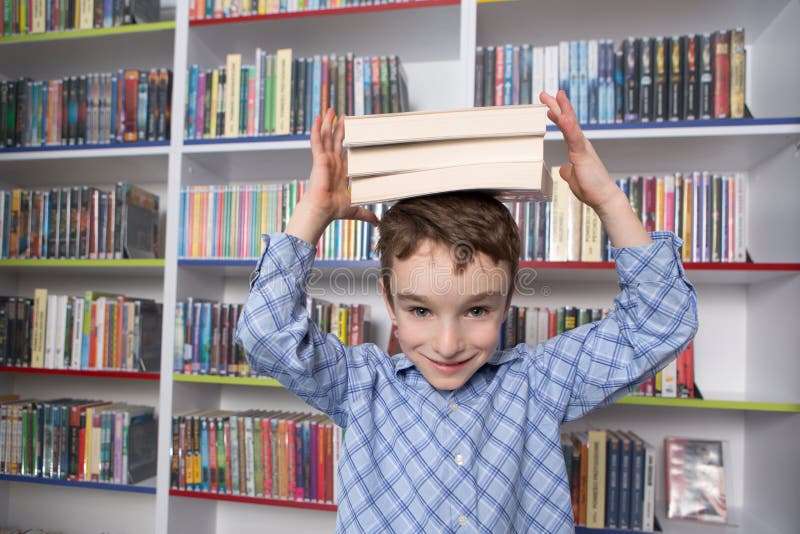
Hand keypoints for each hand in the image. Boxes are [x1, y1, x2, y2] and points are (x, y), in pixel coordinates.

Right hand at [285, 109, 377, 243]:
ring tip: (330, 110)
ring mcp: (325, 160)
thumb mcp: (355, 209)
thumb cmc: (334, 210)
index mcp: (340, 172)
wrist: (323, 210)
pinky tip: (318, 117)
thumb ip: (366, 214)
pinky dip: (317, 129)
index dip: (347, 142)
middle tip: (343, 115)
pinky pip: (317, 141)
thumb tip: (377, 222)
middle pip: (336, 141)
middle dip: (339, 128)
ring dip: (328, 123)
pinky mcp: (319, 159)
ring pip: (327, 137)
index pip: (344, 152)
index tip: (351, 133)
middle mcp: (332, 163)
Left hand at [539, 90, 620, 213]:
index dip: (557, 117)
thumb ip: (568, 171)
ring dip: (563, 109)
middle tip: (544, 94)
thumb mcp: (573, 178)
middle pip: (568, 121)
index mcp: (578, 148)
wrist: (603, 197)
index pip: (566, 129)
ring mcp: (583, 148)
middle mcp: (581, 144)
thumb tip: (563, 168)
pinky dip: (568, 126)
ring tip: (556, 95)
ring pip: (571, 124)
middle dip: (556, 106)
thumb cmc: (590, 189)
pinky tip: (562, 116)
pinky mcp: (583, 154)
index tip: (549, 108)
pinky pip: (574, 138)